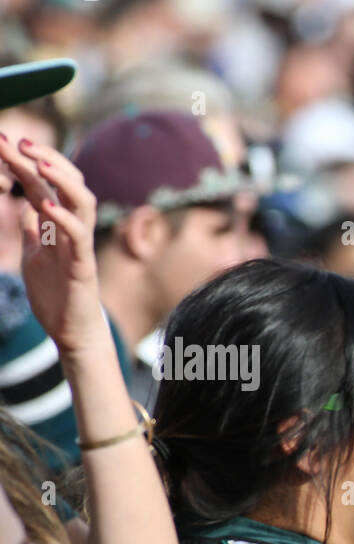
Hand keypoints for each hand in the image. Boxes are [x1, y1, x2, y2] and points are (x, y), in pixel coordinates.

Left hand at [0, 134, 105, 356]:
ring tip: (39, 163)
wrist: (72, 331)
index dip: (24, 162)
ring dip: (62, 179)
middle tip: (20, 141)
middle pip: (68, 183)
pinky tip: (46, 206)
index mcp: (58, 225)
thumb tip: (26, 206)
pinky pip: (80, 238)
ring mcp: (80, 246)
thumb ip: (34, 229)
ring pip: (83, 203)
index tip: (3, 140)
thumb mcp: (35, 255)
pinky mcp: (83, 267)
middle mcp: (73, 230)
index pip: (43, 184)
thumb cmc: (56, 295)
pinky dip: (65, 219)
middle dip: (46, 159)